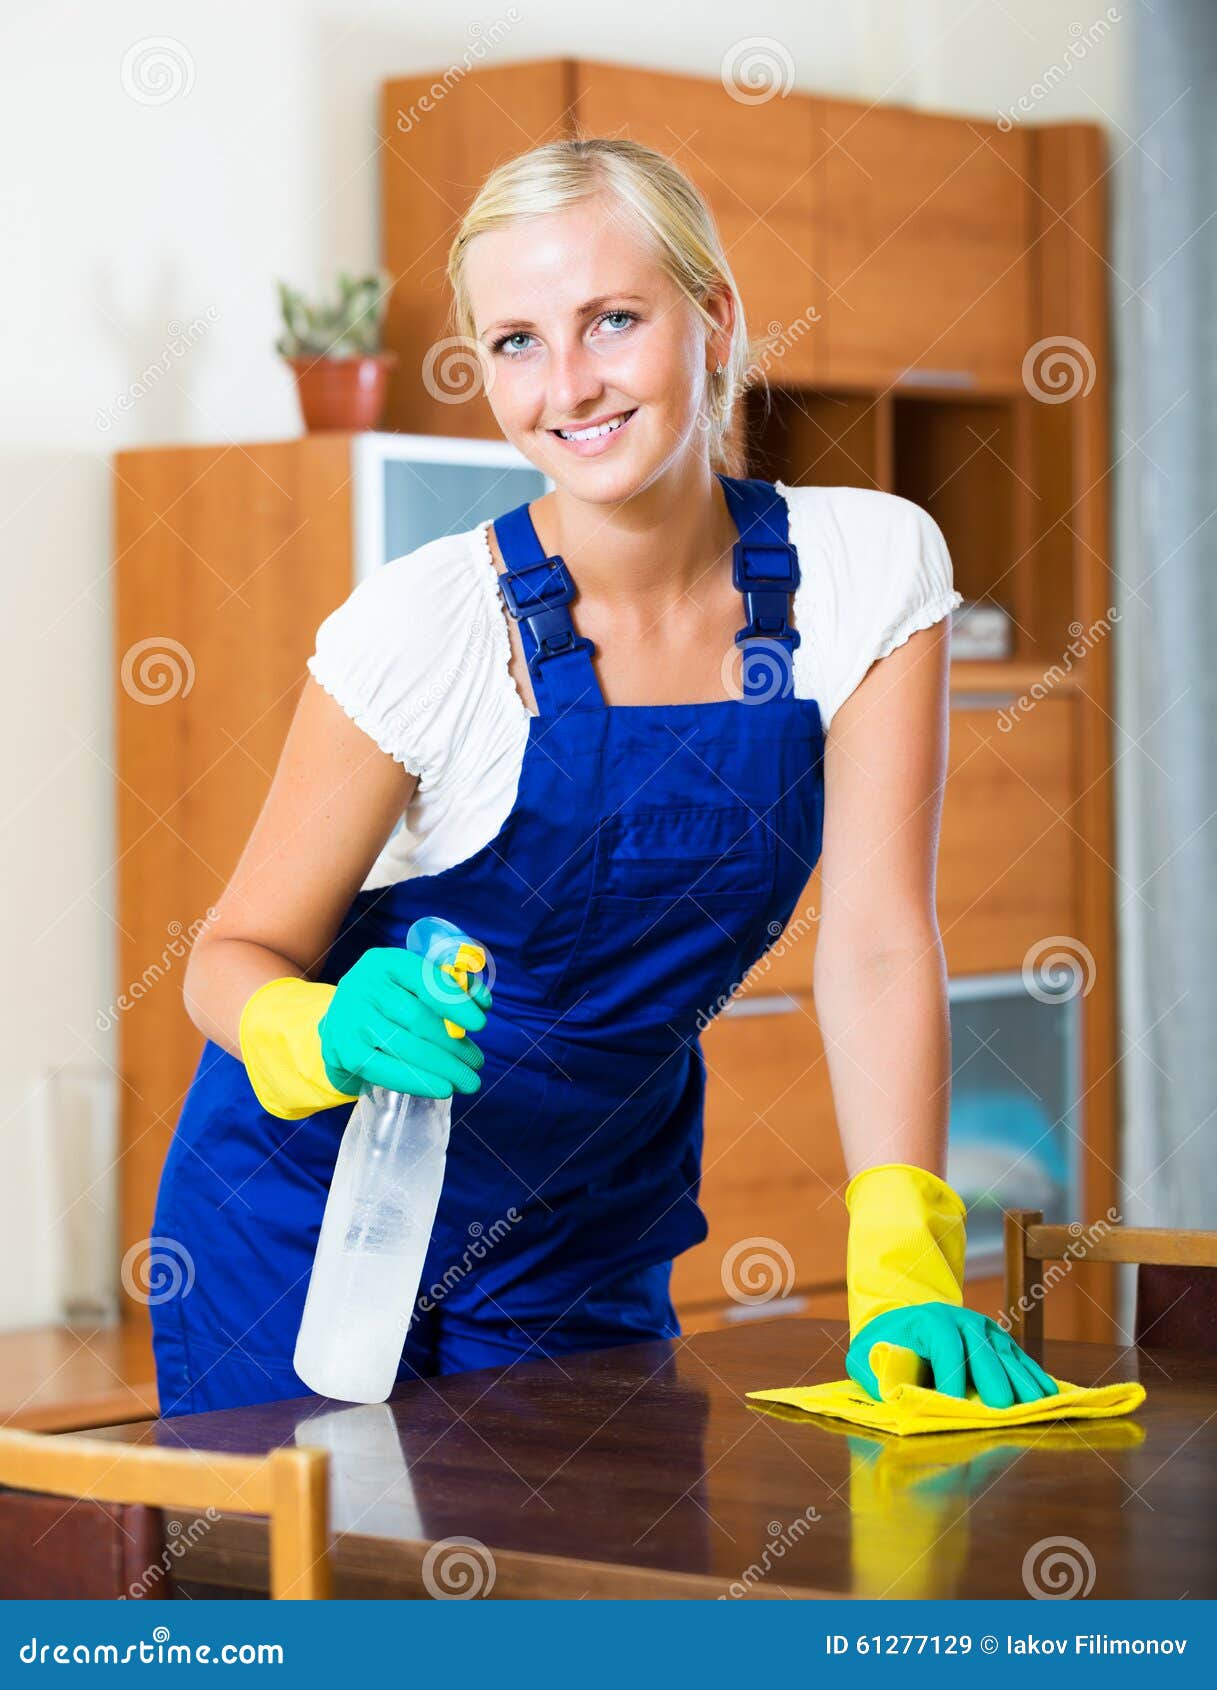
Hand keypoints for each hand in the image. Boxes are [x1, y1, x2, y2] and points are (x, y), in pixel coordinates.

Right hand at [319, 945, 491, 1098]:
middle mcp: (363, 986)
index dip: (454, 1003)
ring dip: (442, 1067)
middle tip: (477, 1062)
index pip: (424, 980)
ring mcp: (350, 1020)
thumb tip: (482, 1003)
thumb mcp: (416, 983)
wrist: (346, 1021)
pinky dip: (416, 1082)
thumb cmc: (393, 999)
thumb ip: (452, 986)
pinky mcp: (345, 1051)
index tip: (480, 1025)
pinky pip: (384, 1070)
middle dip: (452, 1044)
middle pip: (415, 1018)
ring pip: (403, 1046)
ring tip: (468, 1080)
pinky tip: (442, 1088)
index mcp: (385, 962)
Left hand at [846, 1301, 1058, 1407]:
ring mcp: (983, 1328)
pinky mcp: (998, 1339)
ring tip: (1035, 1406)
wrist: (903, 1319)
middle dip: (991, 1379)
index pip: (944, 1346)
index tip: (955, 1403)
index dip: (951, 1374)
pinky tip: (1047, 1394)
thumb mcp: (867, 1356)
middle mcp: (961, 1320)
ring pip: (1005, 1355)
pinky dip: (1033, 1375)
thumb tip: (893, 1400)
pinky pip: (1018, 1358)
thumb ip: (877, 1375)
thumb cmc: (884, 1345)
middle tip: (1000, 1408)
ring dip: (1020, 1381)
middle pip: (981, 1351)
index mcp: (928, 1320)